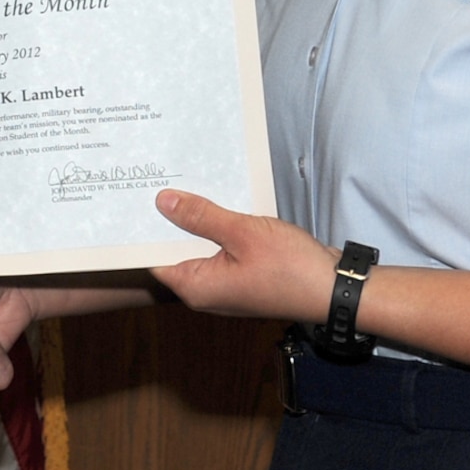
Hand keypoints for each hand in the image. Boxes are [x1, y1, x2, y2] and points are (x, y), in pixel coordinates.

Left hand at [148, 189, 334, 320]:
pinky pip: (220, 248)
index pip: (153, 257)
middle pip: (174, 249)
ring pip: (199, 246)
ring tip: (182, 182)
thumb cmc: (292, 268)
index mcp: (196, 286)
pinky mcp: (243, 276)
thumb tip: (163, 202)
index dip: (143, 227)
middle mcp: (206, 290)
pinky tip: (216, 201)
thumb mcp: (242, 233)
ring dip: (196, 219)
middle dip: (168, 217)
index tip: (134, 197)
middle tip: (156, 179)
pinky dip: (217, 227)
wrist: (335, 289)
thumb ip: (201, 216)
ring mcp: (225, 284)